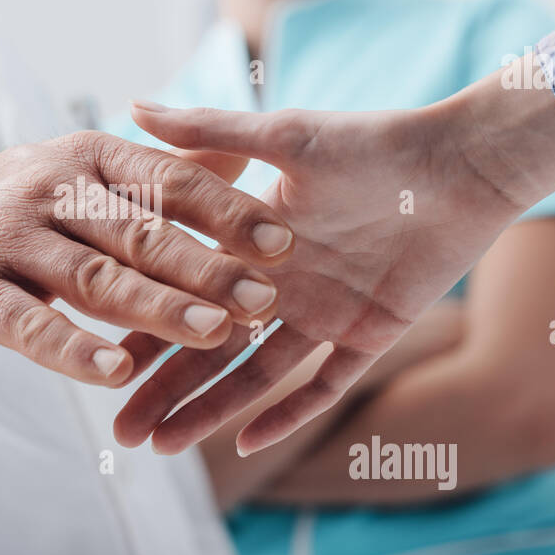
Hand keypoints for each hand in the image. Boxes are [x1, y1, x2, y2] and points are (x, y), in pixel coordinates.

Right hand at [0, 130, 295, 384]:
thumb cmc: (14, 203)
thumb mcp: (80, 169)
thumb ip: (158, 171)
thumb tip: (243, 162)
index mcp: (88, 157)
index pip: (170, 182)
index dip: (230, 213)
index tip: (285, 243)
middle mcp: (51, 190)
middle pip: (142, 232)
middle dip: (209, 267)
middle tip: (268, 298)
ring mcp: (8, 242)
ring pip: (95, 278)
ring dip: (159, 308)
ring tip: (216, 334)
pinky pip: (30, 325)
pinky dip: (74, 349)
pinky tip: (118, 372)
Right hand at [113, 66, 554, 454]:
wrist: (458, 162)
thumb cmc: (371, 142)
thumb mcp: (283, 136)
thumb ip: (209, 132)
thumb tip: (133, 107)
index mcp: (250, 242)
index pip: (181, 293)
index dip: (139, 327)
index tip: (96, 358)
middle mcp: (277, 283)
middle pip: (206, 346)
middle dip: (162, 388)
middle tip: (118, 432)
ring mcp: (321, 314)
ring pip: (253, 375)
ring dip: (209, 410)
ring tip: (160, 446)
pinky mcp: (367, 335)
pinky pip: (322, 385)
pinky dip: (288, 413)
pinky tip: (246, 444)